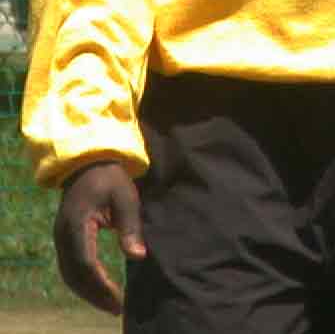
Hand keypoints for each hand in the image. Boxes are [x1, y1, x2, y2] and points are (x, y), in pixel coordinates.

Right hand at [54, 160, 146, 313]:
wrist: (88, 162)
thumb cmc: (110, 178)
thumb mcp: (125, 196)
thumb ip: (130, 226)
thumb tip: (138, 256)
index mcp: (77, 223)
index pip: (85, 263)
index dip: (101, 284)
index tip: (119, 297)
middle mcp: (63, 234)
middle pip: (74, 275)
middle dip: (95, 294)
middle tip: (116, 308)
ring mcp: (60, 236)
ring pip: (69, 274)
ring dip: (88, 291)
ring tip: (110, 303)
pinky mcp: (63, 237)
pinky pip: (69, 266)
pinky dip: (82, 281)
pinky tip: (99, 287)